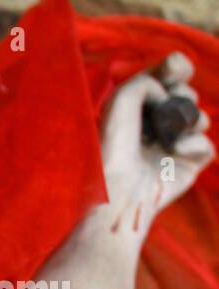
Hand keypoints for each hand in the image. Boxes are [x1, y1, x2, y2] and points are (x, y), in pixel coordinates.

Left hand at [93, 52, 214, 248]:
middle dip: (180, 95)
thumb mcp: (122, 99)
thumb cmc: (115, 144)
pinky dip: (194, 143)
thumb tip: (169, 91)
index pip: (162, 81)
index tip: (175, 68)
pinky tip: (177, 149)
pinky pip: (206, 145)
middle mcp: (151, 129)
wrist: (121, 187)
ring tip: (173, 131)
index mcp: (131, 114)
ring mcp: (170, 147)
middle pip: (185, 95)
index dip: (174, 68)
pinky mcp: (186, 166)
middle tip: (167, 107)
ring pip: (199, 118)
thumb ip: (148, 79)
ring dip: (190, 117)